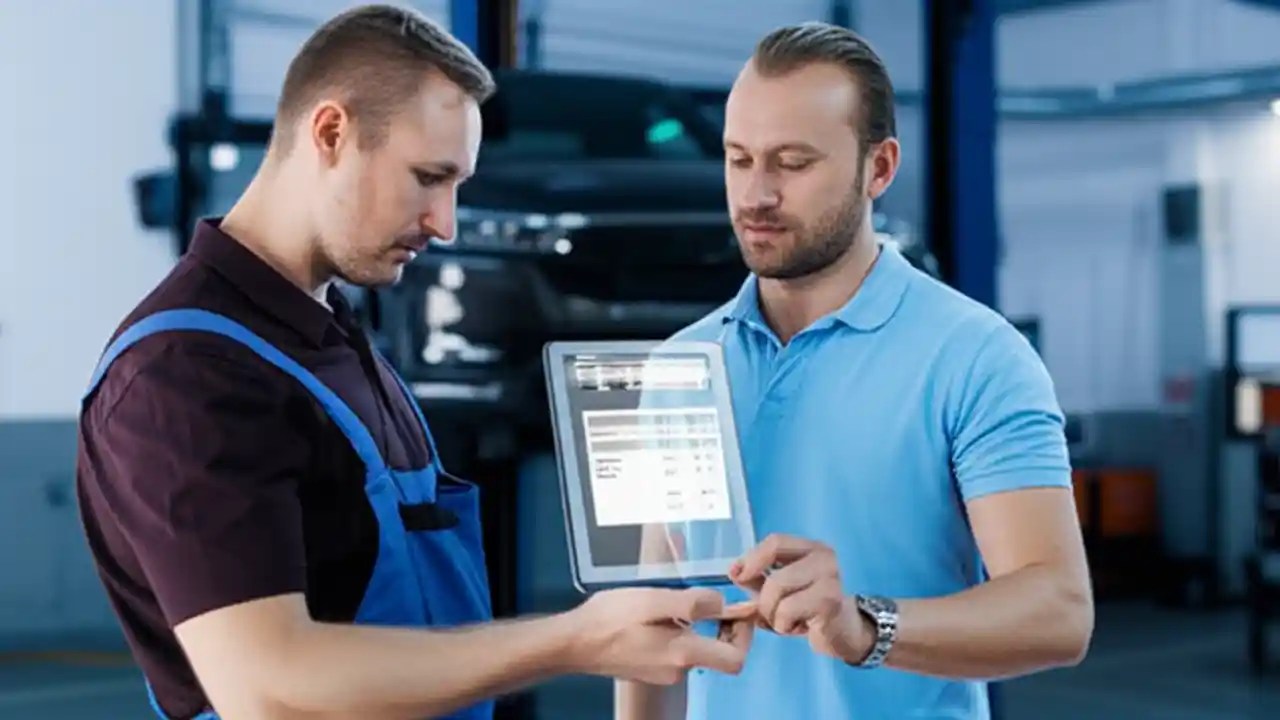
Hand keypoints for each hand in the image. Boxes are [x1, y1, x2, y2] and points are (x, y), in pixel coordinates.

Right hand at [566, 587, 755, 684]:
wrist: (572, 642)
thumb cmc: (610, 618)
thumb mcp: (654, 600)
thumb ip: (692, 602)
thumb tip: (721, 603)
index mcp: (683, 653)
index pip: (735, 659)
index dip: (745, 635)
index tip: (738, 610)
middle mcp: (678, 669)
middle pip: (720, 656)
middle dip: (726, 628)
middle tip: (716, 600)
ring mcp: (663, 672)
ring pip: (698, 651)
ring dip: (702, 627)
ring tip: (685, 601)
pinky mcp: (650, 668)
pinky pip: (678, 651)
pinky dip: (682, 633)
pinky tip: (664, 613)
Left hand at [731, 534, 872, 662]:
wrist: (843, 633)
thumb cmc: (808, 608)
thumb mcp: (779, 589)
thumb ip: (756, 577)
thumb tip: (734, 571)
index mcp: (810, 547)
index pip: (775, 541)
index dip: (752, 558)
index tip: (736, 575)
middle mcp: (824, 557)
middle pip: (774, 574)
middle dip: (763, 601)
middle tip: (770, 614)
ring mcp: (830, 579)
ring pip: (778, 590)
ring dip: (773, 614)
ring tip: (787, 620)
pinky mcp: (830, 602)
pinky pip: (787, 611)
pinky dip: (784, 625)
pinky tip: (800, 626)